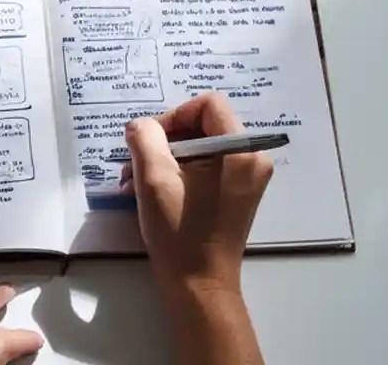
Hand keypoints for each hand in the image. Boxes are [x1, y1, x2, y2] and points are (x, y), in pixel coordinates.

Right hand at [124, 91, 273, 297]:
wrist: (198, 283)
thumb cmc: (178, 231)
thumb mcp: (154, 179)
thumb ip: (145, 138)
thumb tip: (141, 125)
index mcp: (241, 152)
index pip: (208, 105)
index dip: (174, 116)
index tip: (150, 142)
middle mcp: (252, 159)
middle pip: (204, 124)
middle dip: (165, 140)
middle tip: (135, 164)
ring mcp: (247, 177)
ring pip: (201, 145)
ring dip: (166, 157)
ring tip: (135, 180)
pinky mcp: (237, 192)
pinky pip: (206, 165)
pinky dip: (178, 171)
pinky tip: (153, 190)